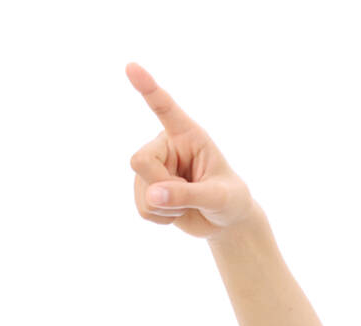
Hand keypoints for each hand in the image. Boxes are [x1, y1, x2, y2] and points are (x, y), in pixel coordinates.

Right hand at [126, 63, 254, 239]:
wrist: (225, 222)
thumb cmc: (230, 200)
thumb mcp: (218, 197)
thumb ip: (188, 194)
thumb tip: (152, 196)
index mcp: (188, 135)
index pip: (164, 108)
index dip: (148, 88)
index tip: (131, 67)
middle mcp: (167, 147)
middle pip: (140, 161)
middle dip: (161, 185)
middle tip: (188, 195)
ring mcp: (155, 169)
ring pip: (141, 190)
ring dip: (166, 207)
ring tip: (188, 203)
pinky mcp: (147, 190)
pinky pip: (143, 208)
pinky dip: (161, 218)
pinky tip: (176, 212)